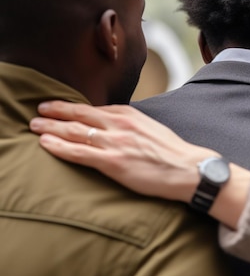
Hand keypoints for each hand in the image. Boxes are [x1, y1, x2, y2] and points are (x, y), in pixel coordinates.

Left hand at [29, 101, 215, 202]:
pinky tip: (45, 143)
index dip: (73, 107)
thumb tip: (117, 128)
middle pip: (79, 115)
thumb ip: (132, 126)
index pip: (94, 109)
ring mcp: (115, 142)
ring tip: (35, 125)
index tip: (59, 106)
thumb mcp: (152, 129)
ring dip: (51, 127)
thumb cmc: (173, 154)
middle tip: (39, 110)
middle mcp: (120, 124)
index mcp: (130, 115)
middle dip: (56, 112)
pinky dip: (59, 146)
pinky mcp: (113, 162)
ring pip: (74, 131)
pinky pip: (79, 152)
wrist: (188, 169)